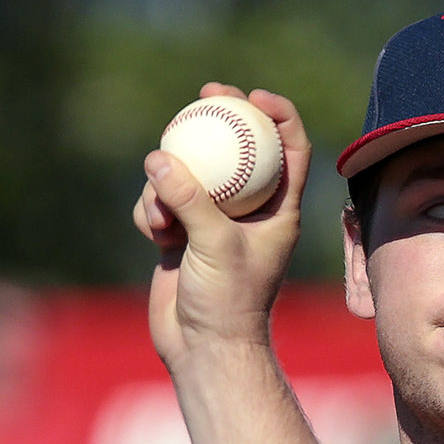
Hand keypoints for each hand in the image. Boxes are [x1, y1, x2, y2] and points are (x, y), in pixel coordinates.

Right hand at [132, 83, 311, 368]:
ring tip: (164, 220)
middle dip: (220, 119)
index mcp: (279, 210)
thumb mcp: (213, 245)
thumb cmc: (227, 303)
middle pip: (239, 148)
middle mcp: (249, 210)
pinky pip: (160, 202)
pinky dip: (152, 212)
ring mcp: (213, 220)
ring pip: (189, 173)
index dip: (279, 114)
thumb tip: (158, 158)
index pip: (291, 149)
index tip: (252, 97)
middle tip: (205, 95)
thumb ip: (189, 199)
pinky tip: (154, 236)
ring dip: (167, 186)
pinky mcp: (181, 233)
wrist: (203, 348)